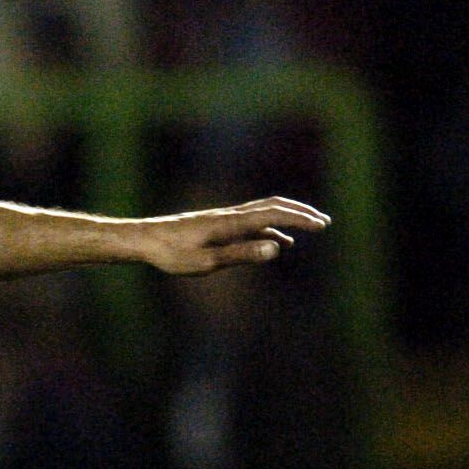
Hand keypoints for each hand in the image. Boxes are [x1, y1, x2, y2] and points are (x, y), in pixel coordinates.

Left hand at [134, 197, 328, 275]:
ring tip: (308, 229)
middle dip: (300, 213)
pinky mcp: (216, 224)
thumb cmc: (171, 254)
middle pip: (273, 206)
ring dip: (287, 218)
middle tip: (324, 221)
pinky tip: (274, 244)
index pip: (274, 215)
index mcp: (231, 223)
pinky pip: (250, 223)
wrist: (144, 240)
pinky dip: (270, 228)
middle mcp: (230, 215)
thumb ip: (242, 255)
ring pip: (263, 212)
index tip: (321, 224)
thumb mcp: (206, 262)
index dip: (300, 219)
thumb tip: (277, 249)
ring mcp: (223, 218)